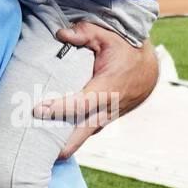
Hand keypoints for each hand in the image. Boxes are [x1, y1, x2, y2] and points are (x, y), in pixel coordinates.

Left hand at [34, 21, 158, 159]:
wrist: (148, 68)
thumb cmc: (125, 50)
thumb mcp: (107, 36)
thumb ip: (84, 33)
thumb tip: (60, 34)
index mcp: (108, 87)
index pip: (81, 102)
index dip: (60, 107)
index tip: (39, 109)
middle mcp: (109, 106)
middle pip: (84, 130)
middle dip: (64, 144)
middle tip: (43, 154)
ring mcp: (109, 115)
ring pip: (86, 133)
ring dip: (67, 143)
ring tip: (43, 152)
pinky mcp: (106, 118)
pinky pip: (89, 130)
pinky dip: (75, 136)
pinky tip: (56, 141)